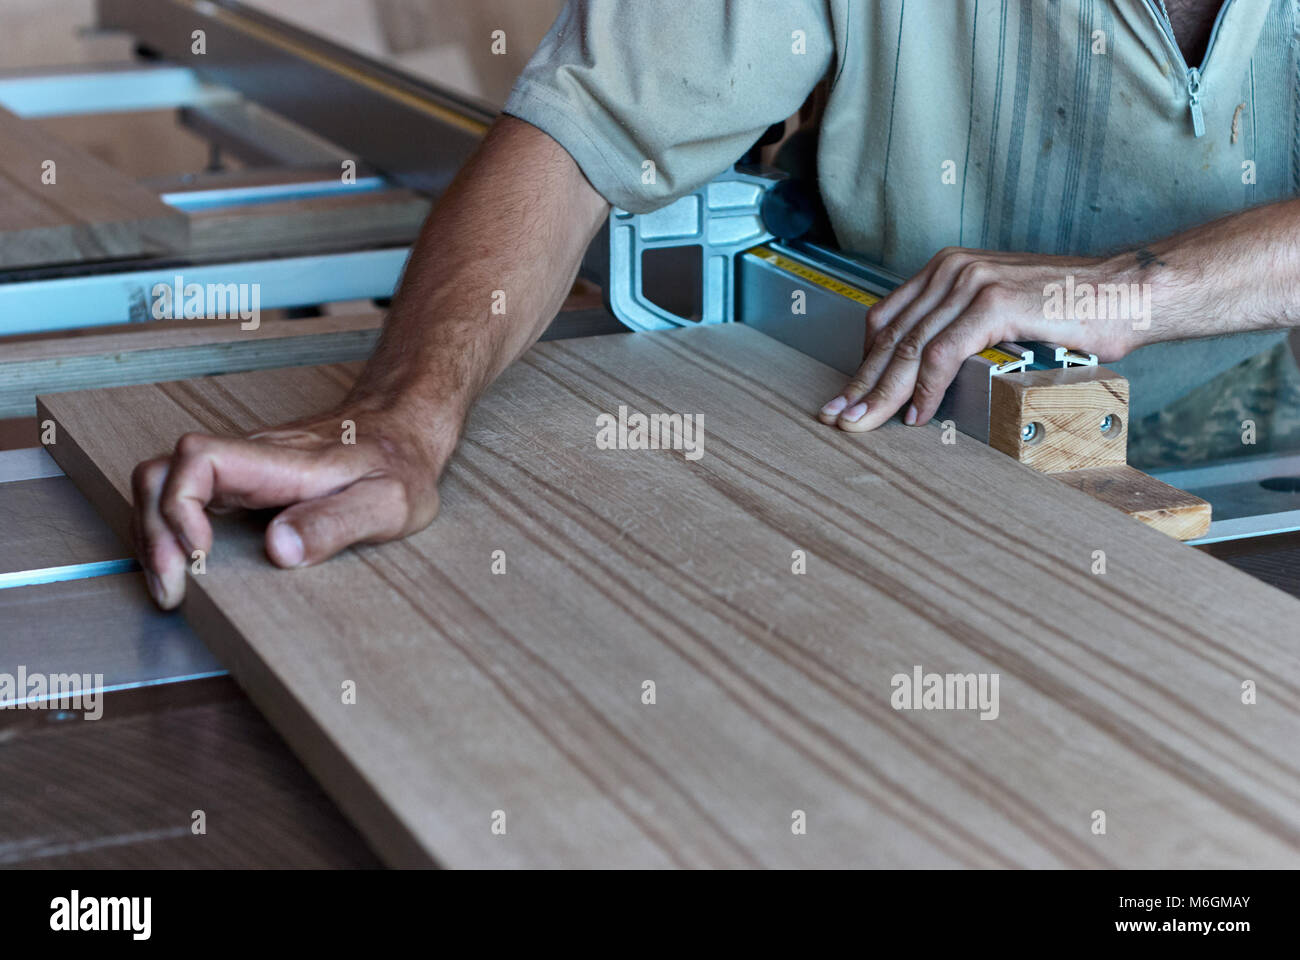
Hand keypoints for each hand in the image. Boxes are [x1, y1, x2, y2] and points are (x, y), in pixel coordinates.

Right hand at [130, 401, 455, 608]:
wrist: (403, 429)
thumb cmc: (399, 465)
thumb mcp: (388, 502)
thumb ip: (335, 524)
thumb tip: (279, 549)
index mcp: (284, 461)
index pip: (200, 459)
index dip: (180, 506)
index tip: (201, 556)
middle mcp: (251, 456)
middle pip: (162, 473)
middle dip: (152, 534)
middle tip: (174, 591)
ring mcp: (242, 466)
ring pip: (163, 483)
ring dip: (154, 535)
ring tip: (173, 586)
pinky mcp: (241, 479)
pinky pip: (183, 494)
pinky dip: (169, 531)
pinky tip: (186, 565)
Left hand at [817, 247, 1134, 431]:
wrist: (1127, 294)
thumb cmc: (1069, 312)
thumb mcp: (1000, 315)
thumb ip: (961, 331)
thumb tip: (925, 374)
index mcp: (947, 270)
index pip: (886, 322)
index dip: (863, 365)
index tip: (846, 399)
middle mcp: (952, 270)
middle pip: (890, 337)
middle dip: (860, 384)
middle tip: (836, 419)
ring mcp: (972, 284)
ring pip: (910, 348)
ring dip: (882, 393)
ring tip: (863, 425)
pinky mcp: (994, 304)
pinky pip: (944, 353)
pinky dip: (926, 389)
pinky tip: (917, 414)